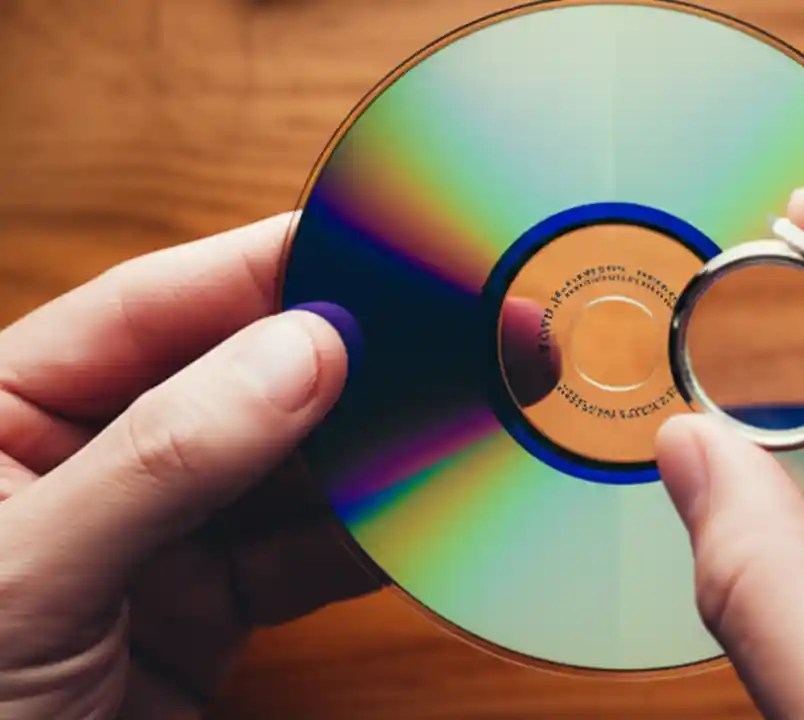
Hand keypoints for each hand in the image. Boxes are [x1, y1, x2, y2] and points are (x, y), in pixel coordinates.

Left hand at [0, 214, 558, 718]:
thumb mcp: (28, 574)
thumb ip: (164, 456)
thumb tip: (305, 351)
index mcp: (5, 412)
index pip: (151, 310)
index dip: (266, 271)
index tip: (372, 247)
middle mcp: (90, 460)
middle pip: (241, 379)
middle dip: (346, 362)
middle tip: (450, 338)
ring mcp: (155, 535)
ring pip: (290, 470)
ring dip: (371, 456)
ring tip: (450, 426)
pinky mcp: (206, 609)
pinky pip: (304, 557)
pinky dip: (365, 542)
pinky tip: (416, 518)